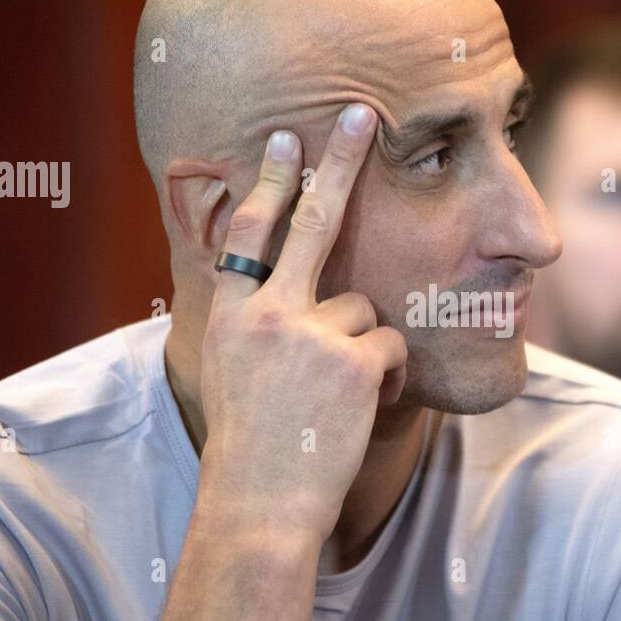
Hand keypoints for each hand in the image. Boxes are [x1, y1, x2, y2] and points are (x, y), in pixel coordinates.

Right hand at [196, 103, 406, 545]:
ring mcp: (309, 334)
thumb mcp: (230, 375)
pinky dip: (388, 375)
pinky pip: (391, 345)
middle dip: (337, 162)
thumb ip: (253, 327)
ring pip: (365, 309)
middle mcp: (265, 314)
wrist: (259, 506)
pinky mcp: (354, 360)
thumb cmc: (250, 449)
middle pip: (308, 222)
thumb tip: (275, 292)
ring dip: (365, 348)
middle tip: (360, 113)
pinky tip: (360, 408)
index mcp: (229, 316)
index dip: (269, 181)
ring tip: (334, 400)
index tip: (286, 140)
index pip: (250, 232)